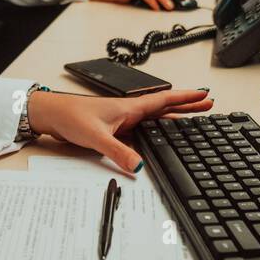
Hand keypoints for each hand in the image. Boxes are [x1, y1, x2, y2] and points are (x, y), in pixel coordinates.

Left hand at [27, 89, 213, 172]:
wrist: (52, 115)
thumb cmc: (71, 117)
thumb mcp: (96, 136)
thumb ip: (118, 152)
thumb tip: (138, 166)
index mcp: (130, 108)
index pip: (165, 100)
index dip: (186, 97)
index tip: (205, 94)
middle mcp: (130, 111)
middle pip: (165, 107)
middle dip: (187, 105)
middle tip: (208, 103)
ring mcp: (124, 120)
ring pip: (156, 117)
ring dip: (175, 116)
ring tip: (194, 116)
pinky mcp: (116, 128)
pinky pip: (144, 128)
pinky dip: (158, 129)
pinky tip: (162, 133)